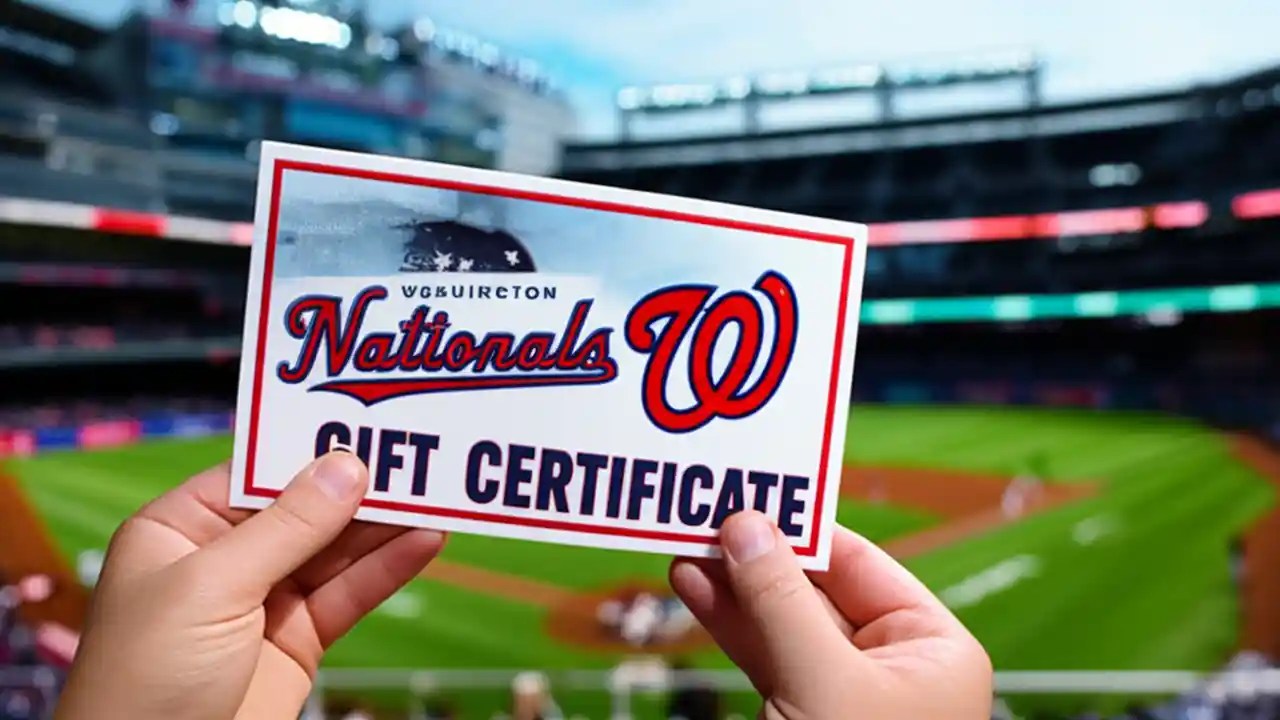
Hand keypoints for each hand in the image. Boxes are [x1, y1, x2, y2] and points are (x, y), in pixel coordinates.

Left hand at [56, 452, 445, 719]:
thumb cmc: (144, 682)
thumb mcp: (211, 589)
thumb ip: (285, 528)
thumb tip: (345, 467)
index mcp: (180, 530)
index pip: (256, 475)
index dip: (311, 452)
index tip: (368, 431)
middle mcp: (223, 560)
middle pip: (304, 510)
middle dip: (359, 488)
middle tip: (419, 459)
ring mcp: (263, 602)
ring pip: (335, 551)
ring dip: (384, 526)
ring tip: (437, 495)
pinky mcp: (297, 643)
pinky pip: (349, 596)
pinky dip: (388, 570)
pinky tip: (425, 542)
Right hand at [670, 511, 991, 718]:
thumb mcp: (823, 683)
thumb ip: (783, 603)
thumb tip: (749, 526)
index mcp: (932, 648)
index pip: (860, 562)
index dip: (802, 526)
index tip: (749, 493)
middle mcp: (893, 665)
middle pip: (816, 587)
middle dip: (757, 554)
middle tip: (705, 513)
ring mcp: (845, 693)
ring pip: (781, 621)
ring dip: (733, 587)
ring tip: (684, 545)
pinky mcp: (804, 713)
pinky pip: (765, 655)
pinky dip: (730, 625)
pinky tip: (696, 590)